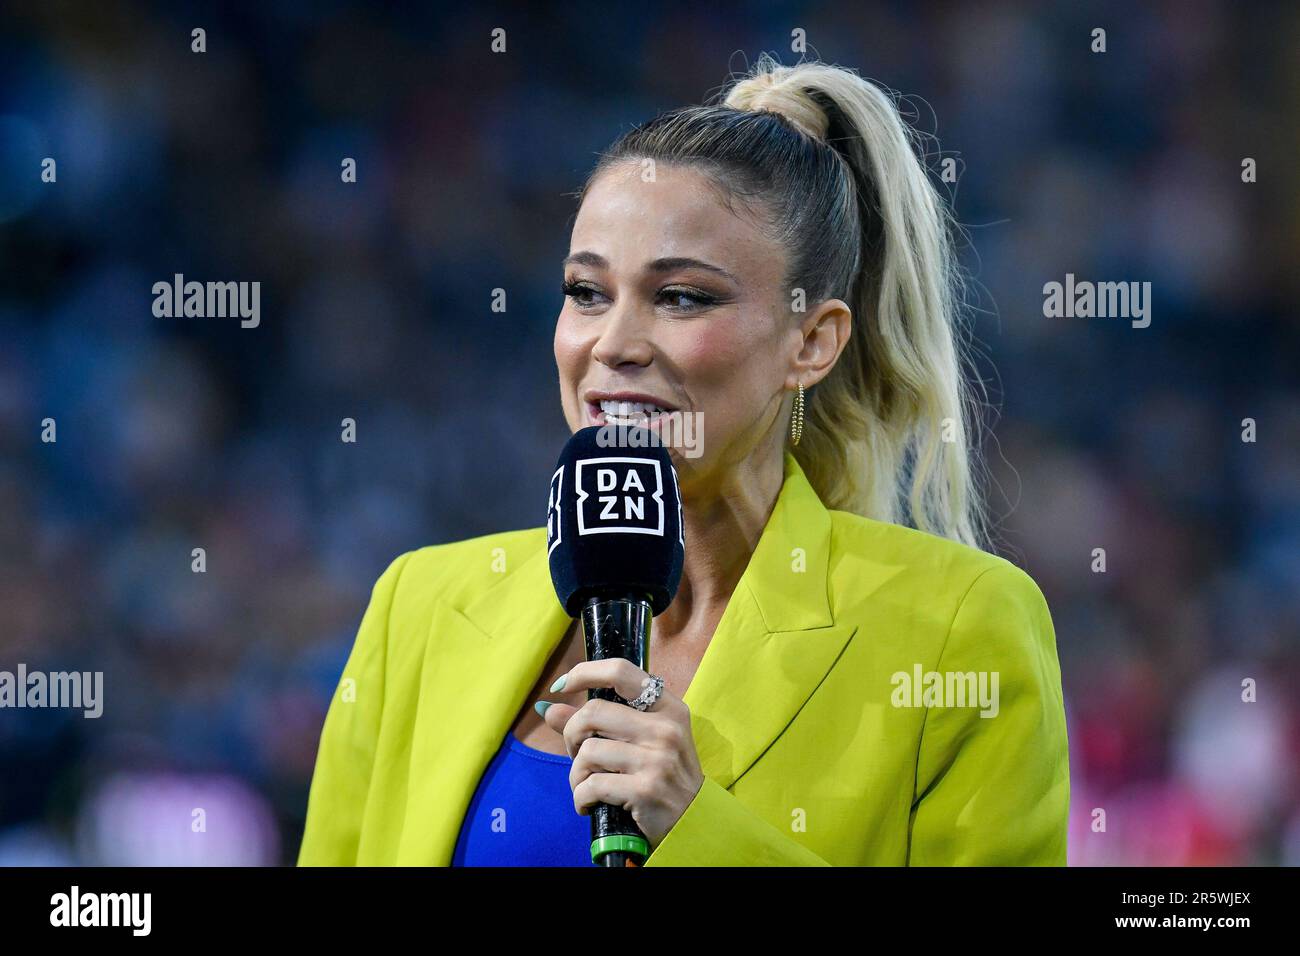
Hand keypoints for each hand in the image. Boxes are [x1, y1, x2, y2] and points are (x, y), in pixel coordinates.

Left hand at [537, 659, 703, 847]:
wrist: (694, 822)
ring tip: (586, 785)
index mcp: (668, 708)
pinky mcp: (645, 790)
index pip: (620, 671)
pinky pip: (591, 785)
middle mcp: (665, 729)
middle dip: (572, 734)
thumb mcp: (642, 743)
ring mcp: (657, 759)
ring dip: (576, 774)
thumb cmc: (663, 777)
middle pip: (593, 712)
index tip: (562, 686)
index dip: (584, 673)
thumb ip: (597, 724)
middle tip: (578, 754)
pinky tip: (588, 804)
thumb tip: (547, 708)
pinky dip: (580, 797)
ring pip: (588, 751)